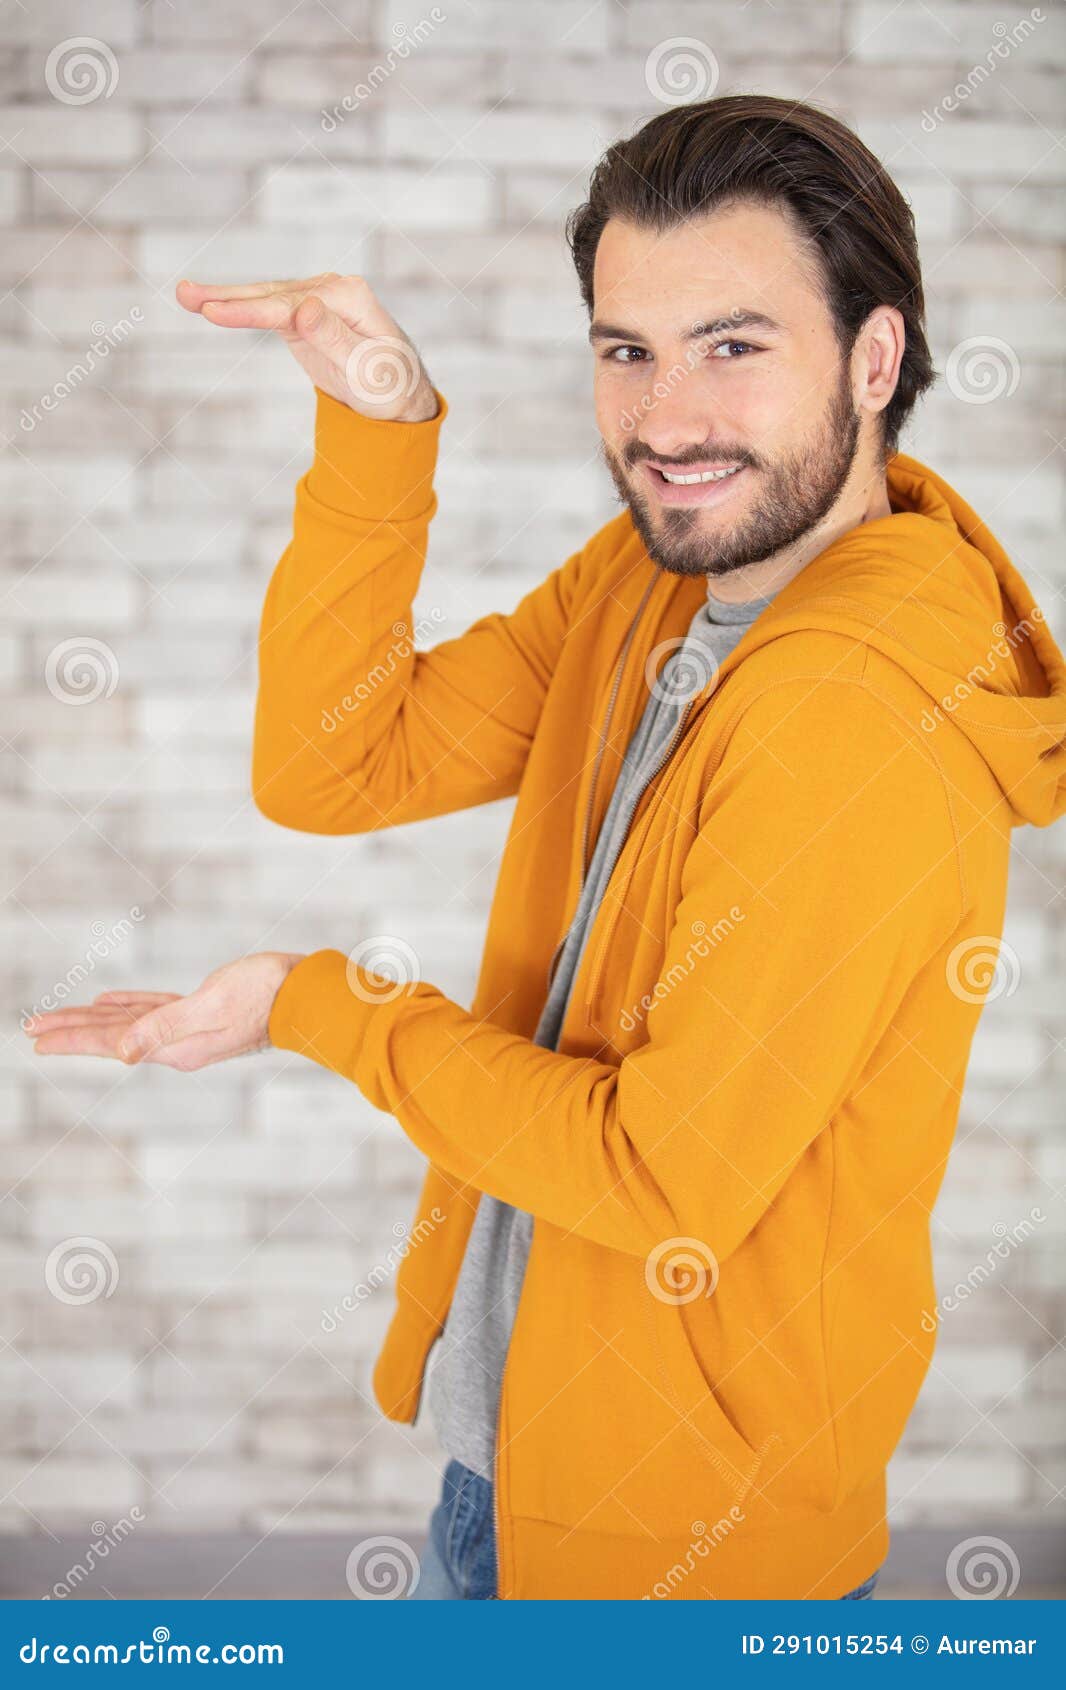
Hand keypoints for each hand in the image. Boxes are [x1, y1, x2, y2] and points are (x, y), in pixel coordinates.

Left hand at [22, 952, 303, 1070]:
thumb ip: (164, 1028)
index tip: (34, 1036)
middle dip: (71, 1030)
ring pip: (128, 1022)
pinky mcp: (201, 1012)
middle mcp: (177, 1043)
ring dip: (92, 1020)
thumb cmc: (264, 994)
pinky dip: (126, 1006)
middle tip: (30, 1027)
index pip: (111, 1042)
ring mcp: (190, 1030)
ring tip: (57, 1019)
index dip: (71, 1037)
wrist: (307, 994)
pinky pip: (151, 1011)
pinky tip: (109, 1003)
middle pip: (112, 1035)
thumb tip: (122, 1054)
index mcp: (176, 1046)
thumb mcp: (210, 1007)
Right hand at [176, 272, 439, 421]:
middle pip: (272, 294)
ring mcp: (314, 298)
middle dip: (229, 297)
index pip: (292, 305)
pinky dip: (236, 308)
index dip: (253, 310)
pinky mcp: (301, 314)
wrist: (398, 394)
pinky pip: (265, 310)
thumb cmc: (389, 385)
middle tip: (185, 295)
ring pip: (264, 298)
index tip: (215, 312)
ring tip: (184, 295)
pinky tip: (206, 305)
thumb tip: (302, 308)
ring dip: (223, 298)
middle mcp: (330, 289)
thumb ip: (334, 338)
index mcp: (348, 297)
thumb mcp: (365, 370)